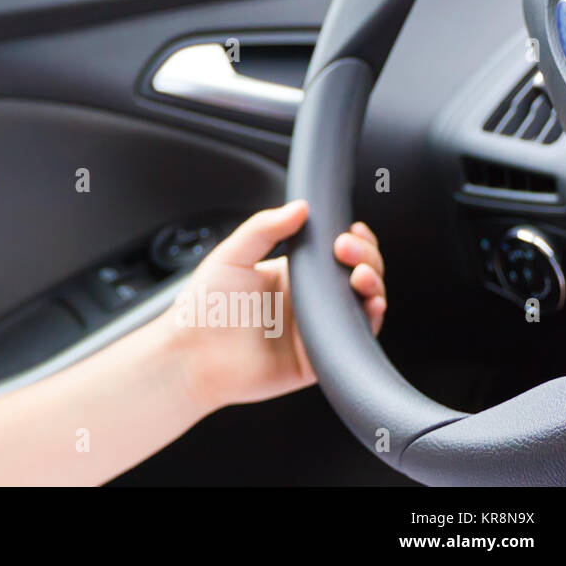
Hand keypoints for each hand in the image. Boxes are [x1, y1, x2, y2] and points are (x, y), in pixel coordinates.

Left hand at [168, 200, 385, 413]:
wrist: (192, 355)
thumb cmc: (204, 307)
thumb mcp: (232, 255)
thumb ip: (264, 228)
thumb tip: (301, 207)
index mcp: (291, 274)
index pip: (335, 253)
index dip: (353, 241)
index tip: (350, 231)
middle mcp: (309, 301)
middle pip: (357, 274)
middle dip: (366, 256)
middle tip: (348, 249)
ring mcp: (316, 329)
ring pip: (363, 305)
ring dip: (374, 285)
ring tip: (361, 275)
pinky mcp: (319, 359)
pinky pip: (355, 341)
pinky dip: (370, 323)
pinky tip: (369, 306)